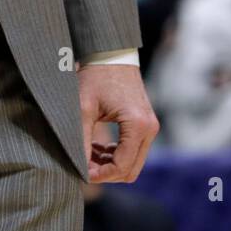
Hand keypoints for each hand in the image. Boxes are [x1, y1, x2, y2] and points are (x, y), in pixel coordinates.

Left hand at [78, 63, 158, 182]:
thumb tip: (80, 168)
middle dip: (106, 172)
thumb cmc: (96, 77)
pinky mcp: (146, 125)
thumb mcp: (83, 108)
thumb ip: (81, 140)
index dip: (100, 175)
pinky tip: (96, 146)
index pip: (122, 166)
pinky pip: (133, 151)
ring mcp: (150, 127)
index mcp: (137, 125)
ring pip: (132, 163)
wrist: (111, 54)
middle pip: (130, 170)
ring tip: (87, 153)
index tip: (82, 173)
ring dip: (110, 164)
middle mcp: (149, 129)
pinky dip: (116, 154)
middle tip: (83, 165)